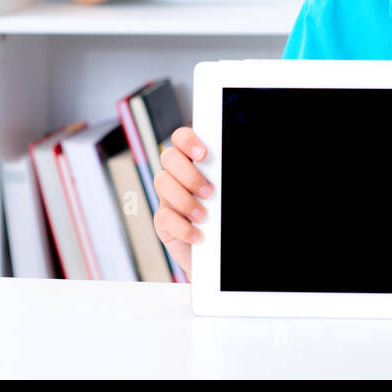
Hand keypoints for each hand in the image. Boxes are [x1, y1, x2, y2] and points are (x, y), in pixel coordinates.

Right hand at [152, 125, 213, 276]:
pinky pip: (163, 217)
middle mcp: (178, 176)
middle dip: (188, 174)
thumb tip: (226, 173)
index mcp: (195, 163)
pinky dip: (182, 227)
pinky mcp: (164, 222)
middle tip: (209, 191)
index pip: (182, 138)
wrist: (221, 253)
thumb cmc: (226, 218)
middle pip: (169, 157)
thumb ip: (225, 177)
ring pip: (161, 183)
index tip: (204, 155)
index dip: (188, 140)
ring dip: (184, 200)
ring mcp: (169, 198)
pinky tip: (198, 234)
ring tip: (203, 216)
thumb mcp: (229, 193)